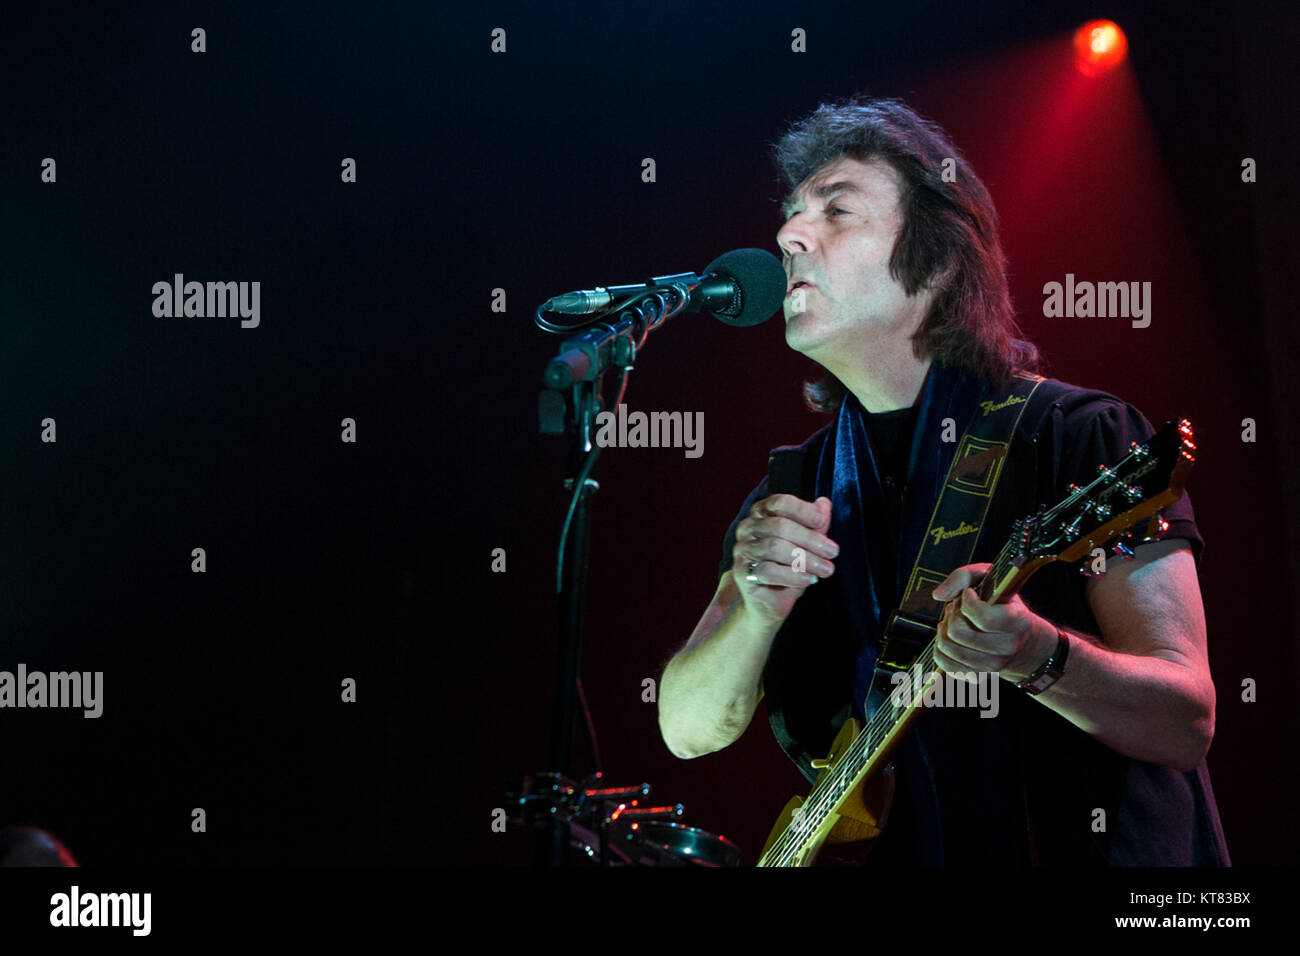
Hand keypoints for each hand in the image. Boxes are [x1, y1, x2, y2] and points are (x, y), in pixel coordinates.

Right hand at [732, 494, 838, 623]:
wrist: (771, 602)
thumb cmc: (788, 567)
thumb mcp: (806, 544)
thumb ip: (814, 524)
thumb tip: (824, 503)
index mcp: (761, 514)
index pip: (779, 503)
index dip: (802, 510)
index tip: (822, 521)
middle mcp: (748, 528)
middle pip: (779, 526)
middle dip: (810, 539)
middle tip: (832, 552)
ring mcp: (743, 550)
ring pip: (774, 548)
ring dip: (805, 559)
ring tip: (826, 569)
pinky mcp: (742, 573)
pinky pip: (768, 571)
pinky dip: (792, 575)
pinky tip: (809, 579)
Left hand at [931, 563, 1054, 680]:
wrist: (1024, 641)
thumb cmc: (1005, 605)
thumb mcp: (992, 579)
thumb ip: (964, 576)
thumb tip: (939, 594)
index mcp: (1017, 622)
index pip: (984, 618)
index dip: (968, 602)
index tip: (969, 594)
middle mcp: (1007, 646)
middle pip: (958, 632)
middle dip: (953, 614)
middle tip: (960, 607)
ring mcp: (993, 665)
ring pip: (948, 647)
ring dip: (945, 629)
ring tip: (956, 621)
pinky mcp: (978, 676)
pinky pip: (944, 663)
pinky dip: (940, 647)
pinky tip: (950, 637)